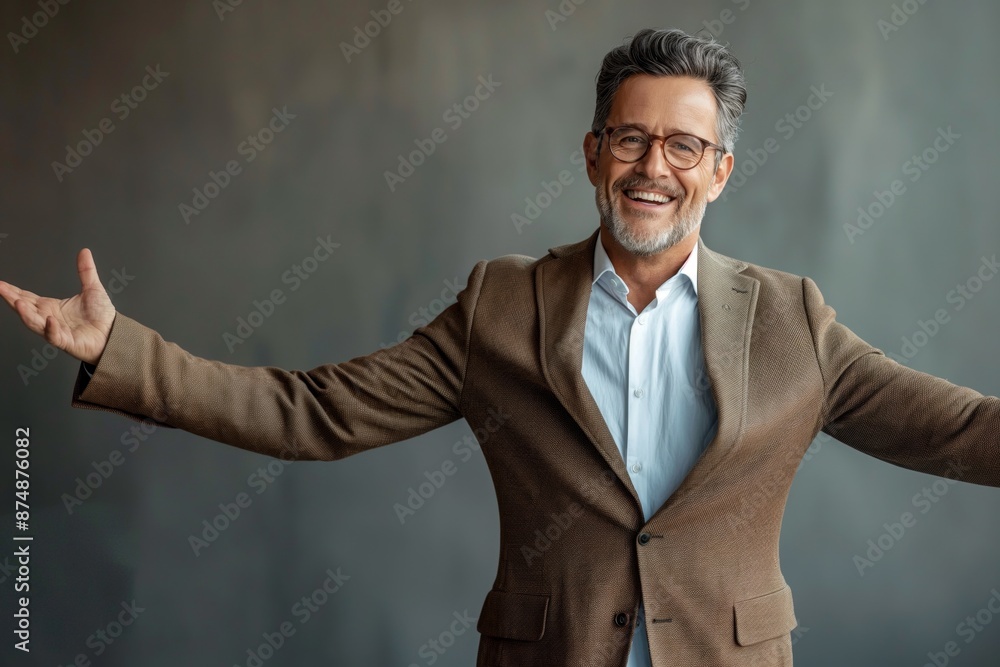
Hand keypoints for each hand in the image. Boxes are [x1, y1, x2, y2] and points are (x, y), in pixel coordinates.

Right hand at [0, 248, 116, 364]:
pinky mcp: (68, 342)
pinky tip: (49, 320)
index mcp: (50, 307)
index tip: (0, 284)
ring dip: (26, 314)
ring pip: (36, 323)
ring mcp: (56, 331)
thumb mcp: (92, 288)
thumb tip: (84, 251)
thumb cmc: (101, 316)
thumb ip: (85, 270)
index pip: (27, 298)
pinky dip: (51, 329)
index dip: (13, 291)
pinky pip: (55, 337)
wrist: (114, 334)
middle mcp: (49, 319)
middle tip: (0, 288)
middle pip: (26, 309)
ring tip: (17, 302)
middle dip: (12, 299)